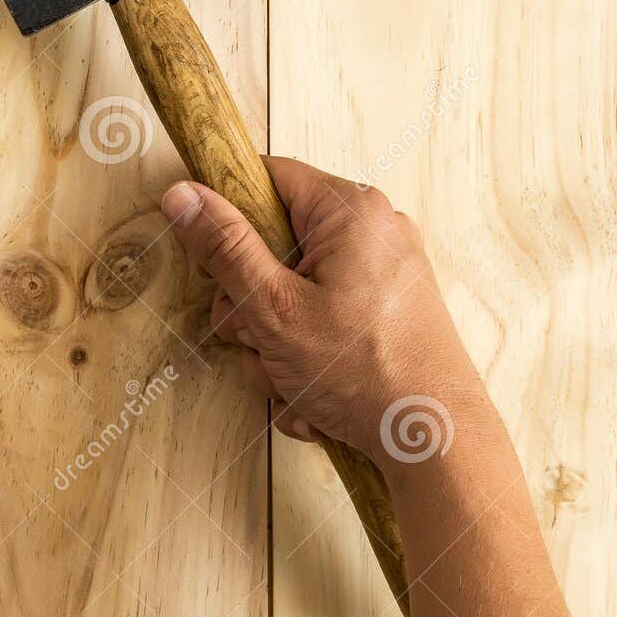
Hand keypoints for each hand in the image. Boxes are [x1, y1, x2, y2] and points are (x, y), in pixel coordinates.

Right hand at [162, 158, 488, 464]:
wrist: (434, 439)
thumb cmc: (364, 371)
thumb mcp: (274, 307)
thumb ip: (225, 248)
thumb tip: (182, 195)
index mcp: (351, 211)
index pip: (267, 178)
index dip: (227, 217)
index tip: (213, 263)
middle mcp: (374, 233)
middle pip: (273, 246)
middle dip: (251, 306)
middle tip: (261, 340)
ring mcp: (383, 275)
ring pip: (291, 294)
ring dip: (274, 345)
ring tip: (292, 380)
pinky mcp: (385, 314)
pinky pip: (322, 323)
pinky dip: (307, 361)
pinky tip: (313, 397)